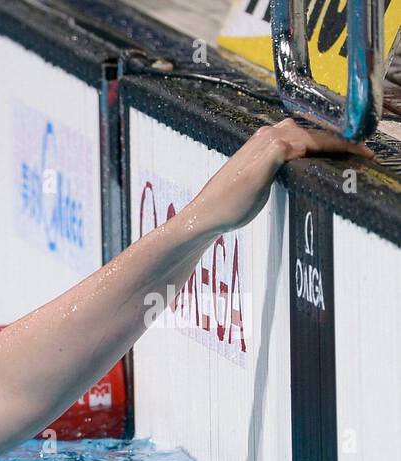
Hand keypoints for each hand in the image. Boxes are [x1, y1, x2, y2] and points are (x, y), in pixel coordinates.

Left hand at [181, 118, 374, 236]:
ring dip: (328, 145)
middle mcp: (268, 136)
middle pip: (313, 134)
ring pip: (306, 138)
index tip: (364, 153)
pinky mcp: (262, 155)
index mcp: (271, 140)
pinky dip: (313, 150)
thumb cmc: (228, 203)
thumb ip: (274, 155)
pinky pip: (296, 146)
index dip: (343, 145)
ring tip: (349, 155)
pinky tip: (320, 158)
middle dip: (341, 143)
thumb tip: (295, 140)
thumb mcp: (254, 180)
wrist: (205, 215)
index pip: (316, 137)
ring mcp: (264, 144)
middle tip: (364, 155)